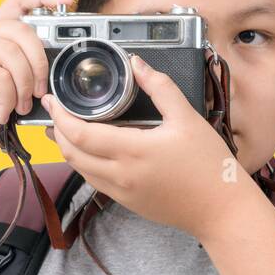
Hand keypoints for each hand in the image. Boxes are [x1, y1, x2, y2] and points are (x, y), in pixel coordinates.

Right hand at [0, 0, 71, 153]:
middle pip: (22, 30)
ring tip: (18, 107)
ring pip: (12, 54)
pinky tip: (1, 113)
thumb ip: (23, 73)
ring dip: (24, 86)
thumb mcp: (5, 88)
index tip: (66, 3)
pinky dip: (7, 99)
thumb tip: (53, 77)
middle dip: (40, 64)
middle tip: (39, 92)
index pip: (17, 1)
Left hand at [42, 53, 247, 239]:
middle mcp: (121, 175)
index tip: (52, 101)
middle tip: (55, 112)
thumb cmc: (209, 165)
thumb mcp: (187, 118)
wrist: (221, 209)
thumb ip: (160, 87)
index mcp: (133, 151)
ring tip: (65, 129)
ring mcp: (121, 192)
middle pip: (71, 153)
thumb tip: (138, 64)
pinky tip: (90, 150)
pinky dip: (84, 164)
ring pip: (79, 170)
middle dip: (57, 131)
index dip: (60, 116)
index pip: (80, 134)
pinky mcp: (127, 202)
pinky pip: (94, 181)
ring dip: (68, 149)